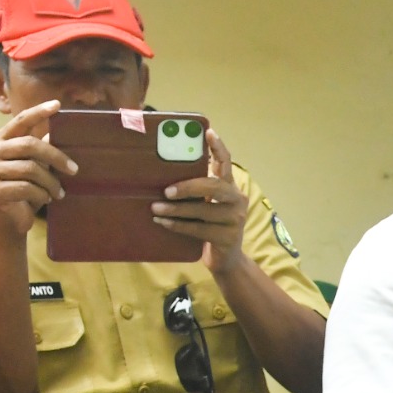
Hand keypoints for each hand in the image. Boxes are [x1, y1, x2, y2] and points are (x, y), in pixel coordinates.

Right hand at [0, 101, 71, 240]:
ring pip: (31, 169)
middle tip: (74, 169)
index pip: (20, 121)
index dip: (39, 112)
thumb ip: (40, 151)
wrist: (7, 224)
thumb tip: (59, 133)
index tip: (58, 105)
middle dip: (56, 157)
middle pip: (30, 145)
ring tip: (58, 192)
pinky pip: (27, 187)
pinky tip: (46, 199)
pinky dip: (42, 194)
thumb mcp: (34, 168)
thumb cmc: (23, 192)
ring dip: (51, 182)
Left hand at [152, 130, 251, 267]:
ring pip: (203, 210)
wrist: (227, 260)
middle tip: (166, 191)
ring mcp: (235, 219)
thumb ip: (198, 192)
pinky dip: (178, 225)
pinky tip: (162, 223)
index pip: (226, 163)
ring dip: (176, 210)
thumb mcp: (208, 206)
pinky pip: (199, 229)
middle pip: (214, 186)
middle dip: (188, 187)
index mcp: (231, 188)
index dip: (218, 147)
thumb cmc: (210, 227)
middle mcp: (237, 200)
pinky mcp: (227, 237)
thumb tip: (163, 177)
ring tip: (155, 209)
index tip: (209, 132)